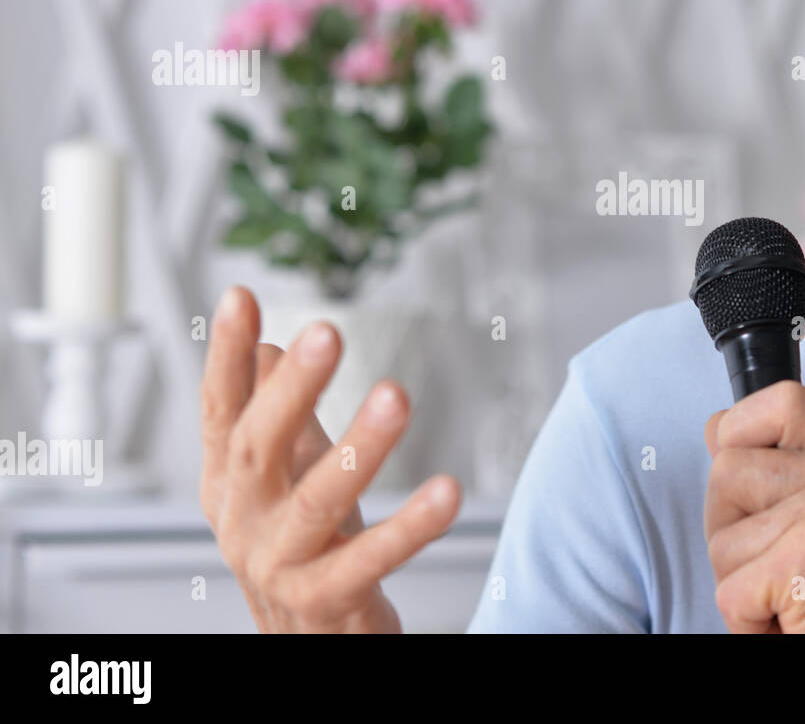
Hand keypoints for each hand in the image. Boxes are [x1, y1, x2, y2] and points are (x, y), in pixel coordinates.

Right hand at [199, 285, 461, 632]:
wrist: (308, 643)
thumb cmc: (300, 546)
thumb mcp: (279, 475)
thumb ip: (271, 412)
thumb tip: (265, 342)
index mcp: (227, 482)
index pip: (220, 410)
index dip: (224, 356)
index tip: (240, 296)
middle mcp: (242, 521)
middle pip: (258, 448)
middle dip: (291, 390)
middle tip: (327, 333)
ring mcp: (279, 565)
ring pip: (317, 503)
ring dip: (358, 447)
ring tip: (396, 396)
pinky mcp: (325, 601)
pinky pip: (370, 560)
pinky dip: (410, 527)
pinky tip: (448, 492)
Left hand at [703, 380, 804, 633]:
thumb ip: (786, 469)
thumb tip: (717, 428)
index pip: (777, 401)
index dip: (741, 439)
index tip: (757, 497)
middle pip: (726, 470)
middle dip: (730, 532)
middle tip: (779, 571)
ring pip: (720, 537)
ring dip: (739, 584)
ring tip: (792, 600)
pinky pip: (729, 590)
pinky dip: (748, 622)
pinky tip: (797, 623)